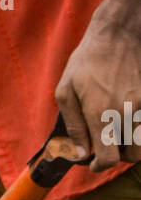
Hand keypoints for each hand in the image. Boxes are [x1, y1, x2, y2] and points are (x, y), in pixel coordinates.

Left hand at [56, 12, 140, 171]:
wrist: (119, 33)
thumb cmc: (88, 60)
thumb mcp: (66, 91)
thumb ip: (74, 126)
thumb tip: (81, 153)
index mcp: (101, 114)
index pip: (109, 158)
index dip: (100, 166)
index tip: (93, 163)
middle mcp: (126, 113)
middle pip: (131, 156)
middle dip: (117, 157)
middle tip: (105, 148)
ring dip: (131, 146)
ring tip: (116, 136)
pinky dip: (139, 130)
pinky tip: (126, 120)